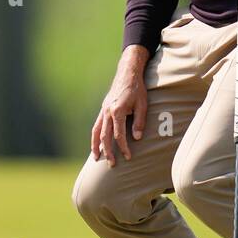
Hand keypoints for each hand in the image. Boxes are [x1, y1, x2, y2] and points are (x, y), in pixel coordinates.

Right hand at [91, 49, 149, 165]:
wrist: (127, 73)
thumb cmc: (137, 89)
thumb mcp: (142, 104)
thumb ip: (139, 121)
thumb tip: (137, 138)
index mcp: (117, 110)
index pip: (118, 134)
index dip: (123, 147)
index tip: (128, 156)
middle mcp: (107, 111)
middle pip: (105, 136)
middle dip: (108, 151)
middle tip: (112, 164)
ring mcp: (103, 110)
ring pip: (96, 131)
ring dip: (96, 146)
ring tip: (97, 158)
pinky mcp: (103, 109)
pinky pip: (96, 125)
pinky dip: (95, 136)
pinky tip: (96, 144)